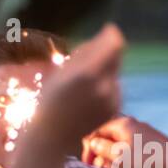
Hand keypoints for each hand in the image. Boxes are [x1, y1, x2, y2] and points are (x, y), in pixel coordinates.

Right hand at [33, 24, 124, 145]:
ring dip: (104, 72)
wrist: (53, 136)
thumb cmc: (51, 99)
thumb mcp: (62, 70)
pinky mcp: (116, 109)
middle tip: (82, 66)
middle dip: (103, 55)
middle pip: (115, 57)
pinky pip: (114, 88)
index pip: (115, 43)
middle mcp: (106, 86)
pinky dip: (105, 87)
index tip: (105, 31)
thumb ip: (87, 51)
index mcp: (89, 72)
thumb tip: (110, 32)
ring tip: (82, 87)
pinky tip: (87, 99)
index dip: (111, 35)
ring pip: (115, 73)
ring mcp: (113, 100)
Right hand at [82, 116, 167, 167]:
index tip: (88, 167)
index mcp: (123, 124)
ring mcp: (143, 141)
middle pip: (109, 146)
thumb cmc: (148, 161)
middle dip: (109, 162)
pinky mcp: (152, 153)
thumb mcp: (119, 157)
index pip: (97, 133)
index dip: (90, 150)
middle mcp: (133, 129)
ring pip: (122, 157)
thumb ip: (102, 149)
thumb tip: (92, 142)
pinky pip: (135, 162)